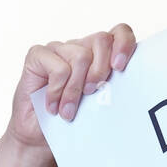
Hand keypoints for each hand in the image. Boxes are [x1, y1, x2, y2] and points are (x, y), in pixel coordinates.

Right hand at [5, 23, 137, 151]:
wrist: (39, 133)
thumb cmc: (73, 117)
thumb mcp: (100, 102)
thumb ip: (113, 86)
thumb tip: (128, 83)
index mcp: (100, 54)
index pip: (119, 32)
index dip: (124, 44)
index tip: (120, 68)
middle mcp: (80, 46)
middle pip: (101, 40)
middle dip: (100, 70)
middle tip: (91, 94)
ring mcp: (59, 48)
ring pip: (81, 56)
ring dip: (75, 89)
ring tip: (69, 110)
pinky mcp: (38, 55)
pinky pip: (58, 68)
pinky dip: (57, 91)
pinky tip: (52, 106)